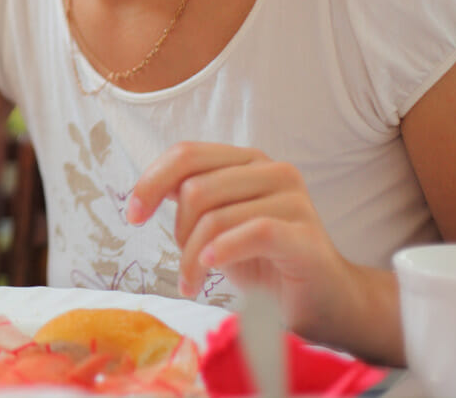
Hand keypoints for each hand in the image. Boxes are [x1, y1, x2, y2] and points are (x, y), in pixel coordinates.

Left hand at [127, 142, 360, 340]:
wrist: (324, 302)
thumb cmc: (264, 262)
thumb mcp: (218, 225)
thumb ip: (191, 198)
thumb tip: (148, 188)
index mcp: (247, 161)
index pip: (187, 154)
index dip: (151, 181)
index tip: (132, 216)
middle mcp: (273, 171)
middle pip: (196, 188)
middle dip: (178, 232)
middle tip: (184, 267)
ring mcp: (294, 201)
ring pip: (217, 216)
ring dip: (193, 258)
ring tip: (192, 283)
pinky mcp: (306, 236)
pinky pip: (254, 232)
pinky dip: (223, 251)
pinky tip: (209, 269)